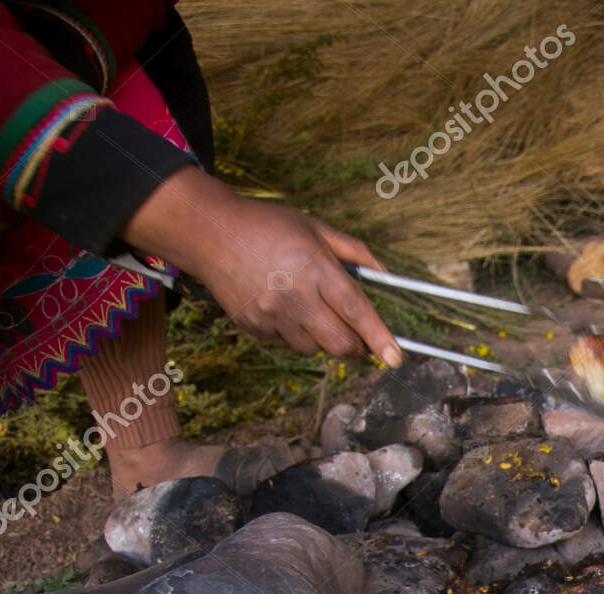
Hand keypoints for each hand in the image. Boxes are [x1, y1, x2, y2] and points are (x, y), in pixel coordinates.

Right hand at [122, 168, 402, 366]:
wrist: (208, 231)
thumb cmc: (267, 225)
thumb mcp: (316, 227)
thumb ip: (354, 252)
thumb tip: (385, 275)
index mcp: (315, 268)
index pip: (355, 311)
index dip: (378, 337)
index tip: (395, 358)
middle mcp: (294, 296)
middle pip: (339, 343)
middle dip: (356, 347)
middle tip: (360, 339)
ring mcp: (271, 314)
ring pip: (313, 348)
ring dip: (323, 339)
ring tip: (311, 309)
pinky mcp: (252, 325)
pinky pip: (287, 344)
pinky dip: (295, 334)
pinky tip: (285, 308)